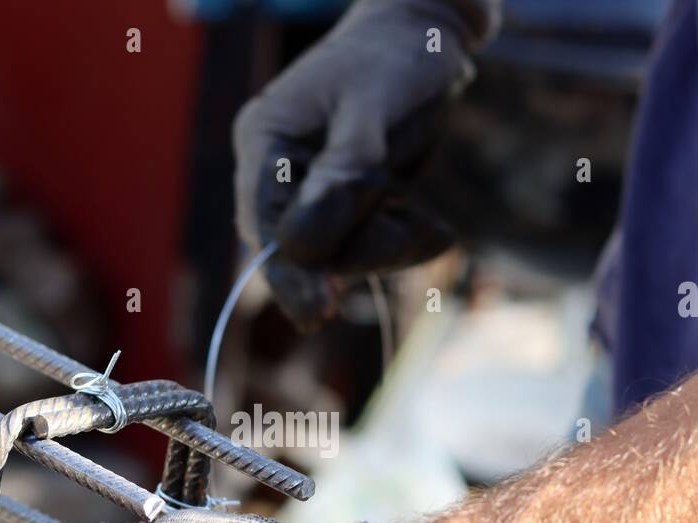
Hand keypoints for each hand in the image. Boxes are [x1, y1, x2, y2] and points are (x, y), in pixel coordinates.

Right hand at [233, 0, 487, 325]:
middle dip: (356, 251)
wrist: (428, 36)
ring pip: (337, 253)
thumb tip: (299, 250)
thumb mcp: (370, 110)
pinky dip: (402, 244)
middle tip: (410, 235)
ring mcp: (312, 190)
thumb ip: (339, 177)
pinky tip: (434, 230)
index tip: (318, 311)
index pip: (263, 219)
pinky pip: (366, 245)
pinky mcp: (346, 204)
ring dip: (386, 249)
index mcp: (265, 138)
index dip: (288, 270)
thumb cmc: (395, 58)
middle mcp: (279, 169)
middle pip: (299, 247)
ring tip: (429, 228)